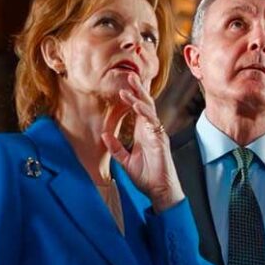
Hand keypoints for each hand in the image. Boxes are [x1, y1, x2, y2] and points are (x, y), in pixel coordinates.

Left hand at [102, 72, 183, 210]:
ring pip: (149, 109)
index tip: (123, 84)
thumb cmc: (146, 176)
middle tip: (130, 74)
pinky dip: (144, 112)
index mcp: (142, 132)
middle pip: (144, 104)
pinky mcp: (160, 139)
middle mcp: (150, 129)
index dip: (131, 96)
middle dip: (138, 89)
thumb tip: (104, 134)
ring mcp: (156, 133)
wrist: (159, 190)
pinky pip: (152, 121)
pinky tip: (136, 104)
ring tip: (130, 84)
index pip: (137, 109)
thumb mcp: (125, 161)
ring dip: (139, 96)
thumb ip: (116, 148)